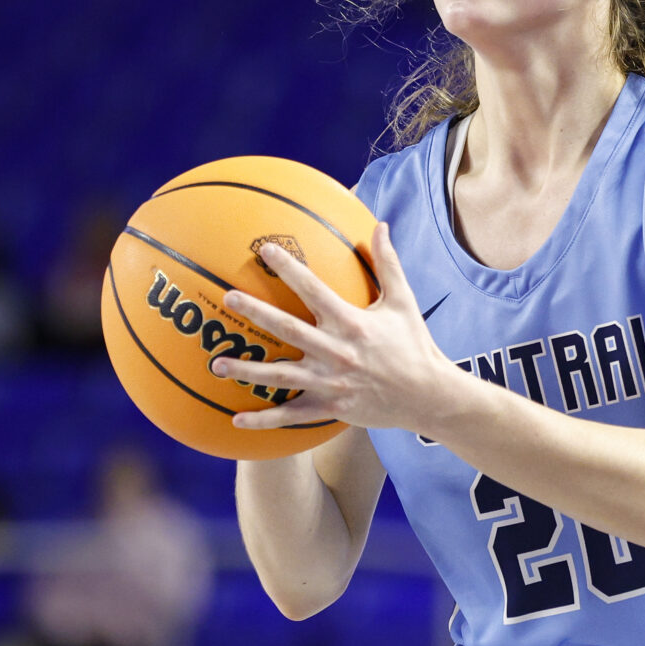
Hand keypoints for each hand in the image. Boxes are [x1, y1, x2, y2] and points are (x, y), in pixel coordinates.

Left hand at [213, 222, 459, 432]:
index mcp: (351, 323)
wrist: (427, 395)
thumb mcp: (403, 302)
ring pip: (280, 376)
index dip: (289, 268)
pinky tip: (236, 419)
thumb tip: (380, 226)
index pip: (313, 290)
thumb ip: (388, 264)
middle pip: (287, 328)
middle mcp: (335, 351)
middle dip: (256, 312)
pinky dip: (264, 419)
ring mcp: (329, 381)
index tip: (265, 251)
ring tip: (217, 364)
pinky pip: (291, 415)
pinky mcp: (329, 407)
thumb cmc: (414, 344)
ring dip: (247, 371)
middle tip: (228, 299)